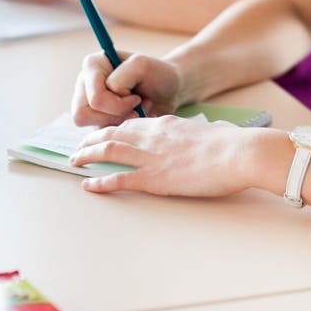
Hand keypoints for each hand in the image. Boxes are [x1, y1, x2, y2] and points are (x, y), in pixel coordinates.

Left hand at [69, 115, 257, 196]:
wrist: (237, 153)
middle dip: (94, 138)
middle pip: (115, 133)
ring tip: (74, 160)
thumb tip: (213, 135)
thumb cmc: (231, 144)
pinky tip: (88, 186)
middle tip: (81, 146)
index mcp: (167, 124)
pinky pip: (118, 178)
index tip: (105, 133)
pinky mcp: (154, 178)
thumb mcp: (211, 131)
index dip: (115, 128)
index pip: (133, 124)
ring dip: (88, 155)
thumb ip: (202, 134)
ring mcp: (152, 157)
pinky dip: (100, 182)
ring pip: (109, 150)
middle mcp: (154, 136)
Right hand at [72, 51, 181, 126]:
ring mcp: (89, 103)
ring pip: (91, 127)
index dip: (118, 104)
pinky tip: (137, 118)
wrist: (170, 87)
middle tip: (136, 109)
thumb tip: (109, 97)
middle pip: (83, 115)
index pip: (94, 98)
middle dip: (115, 116)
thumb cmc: (157, 73)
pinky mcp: (98, 119)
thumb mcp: (142, 66)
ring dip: (121, 122)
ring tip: (139, 110)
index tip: (137, 96)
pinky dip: (124, 130)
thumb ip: (121, 78)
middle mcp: (85, 84)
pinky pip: (102, 135)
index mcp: (92, 65)